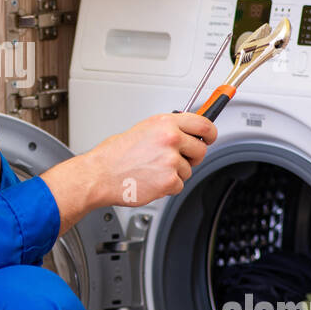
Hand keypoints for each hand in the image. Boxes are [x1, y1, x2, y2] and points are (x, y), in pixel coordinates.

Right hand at [82, 112, 216, 207]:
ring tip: (153, 169)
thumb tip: (184, 133)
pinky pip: (179, 185)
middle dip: (191, 157)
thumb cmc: (115, 154)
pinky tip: (151, 179)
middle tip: (175, 159)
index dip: (210, 133)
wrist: (100, 174)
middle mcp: (170, 138)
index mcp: (165, 123)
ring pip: (189, 169)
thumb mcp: (142, 129)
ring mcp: (171, 160)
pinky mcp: (169, 180)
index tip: (209, 137)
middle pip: (200, 149)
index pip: (203, 124)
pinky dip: (167, 186)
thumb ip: (166, 129)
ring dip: (175, 173)